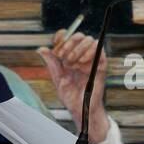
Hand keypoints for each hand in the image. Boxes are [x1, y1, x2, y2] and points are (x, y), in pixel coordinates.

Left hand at [37, 29, 110, 143]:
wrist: (80, 108)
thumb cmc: (69, 95)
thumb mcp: (57, 77)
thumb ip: (51, 62)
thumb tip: (41, 49)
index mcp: (71, 55)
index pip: (69, 36)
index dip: (62, 36)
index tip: (55, 44)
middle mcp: (82, 55)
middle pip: (80, 35)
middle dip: (70, 43)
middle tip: (63, 57)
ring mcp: (93, 60)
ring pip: (91, 41)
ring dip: (79, 50)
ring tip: (73, 64)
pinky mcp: (101, 66)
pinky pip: (100, 52)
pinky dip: (90, 56)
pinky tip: (82, 67)